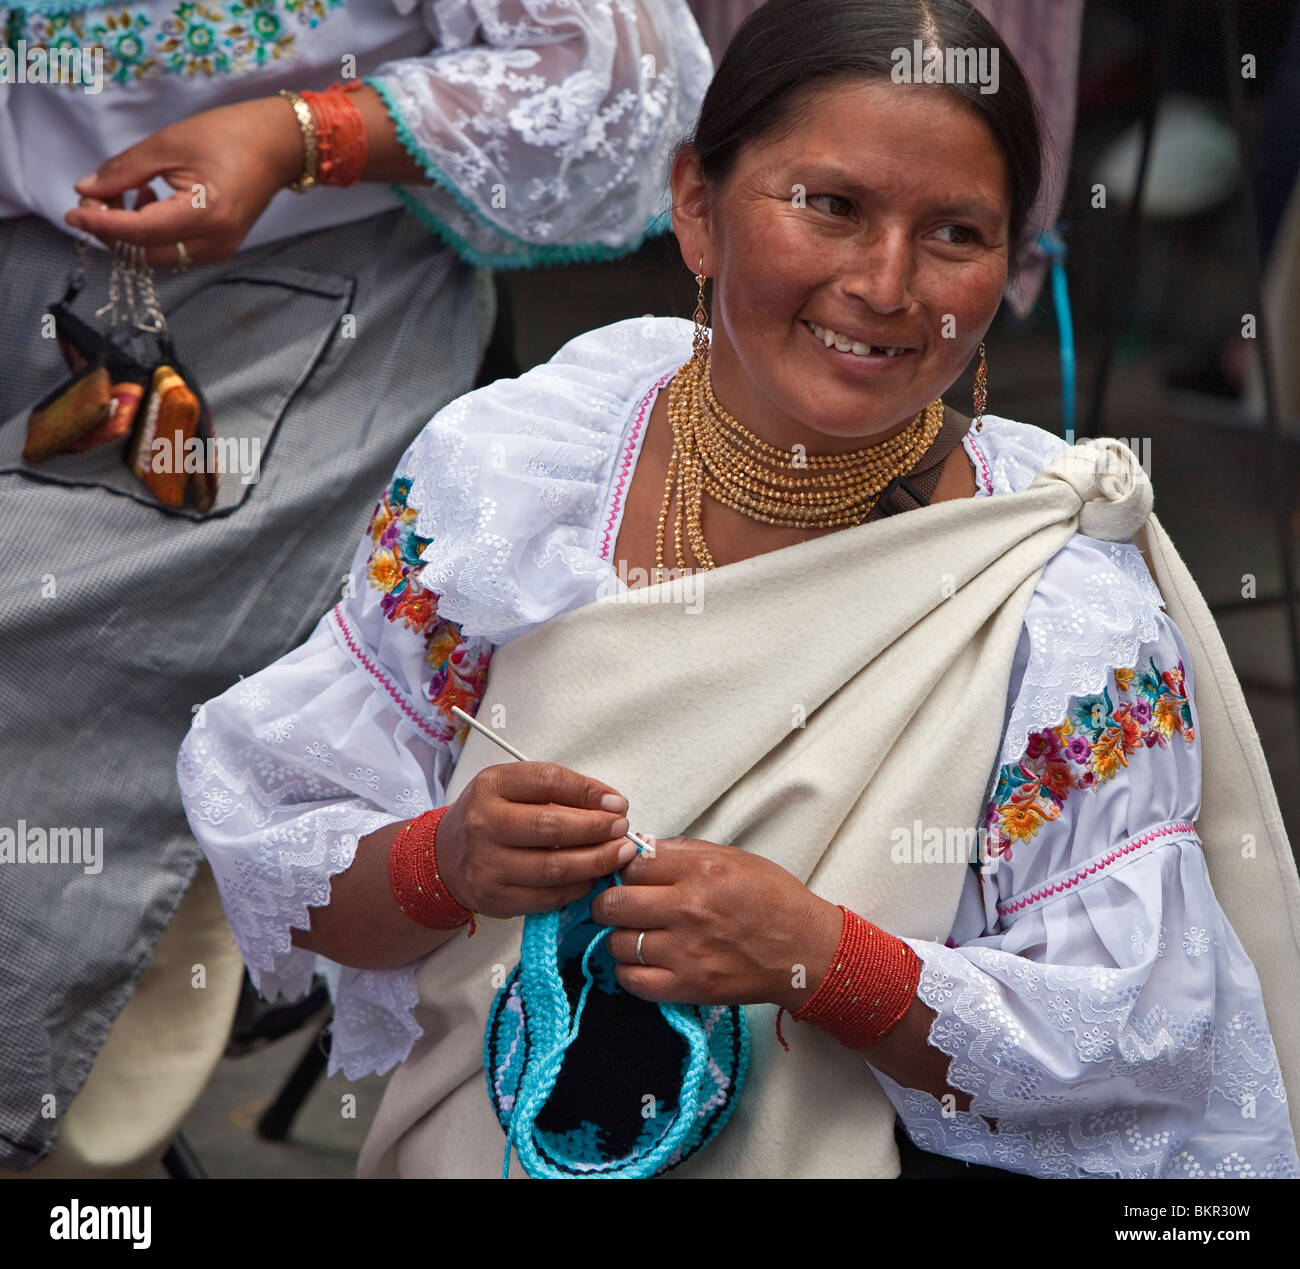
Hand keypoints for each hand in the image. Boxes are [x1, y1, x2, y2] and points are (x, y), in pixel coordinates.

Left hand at [63, 97, 306, 267]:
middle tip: (95, 199)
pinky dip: (152, 236)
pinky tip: (151, 204)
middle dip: (113, 233)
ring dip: (131, 236)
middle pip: (147, 255)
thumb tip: (87, 189)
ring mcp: (221, 250)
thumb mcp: (168, 144)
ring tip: (128, 196)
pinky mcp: (221, 248)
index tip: (72, 212)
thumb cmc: (229, 136)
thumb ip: (125, 170)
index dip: (102, 223)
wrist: (277, 147)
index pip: (141, 232)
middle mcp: (215, 242)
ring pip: (159, 258)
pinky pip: (176, 252)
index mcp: (205, 214)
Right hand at [434, 762, 636, 919]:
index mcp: (491, 786)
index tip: (617, 802)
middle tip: (622, 829)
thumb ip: (558, 791)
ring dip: (596, 861)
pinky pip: (548, 897)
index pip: (548, 781)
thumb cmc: (492, 817)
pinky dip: (578, 888)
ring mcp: (486, 865)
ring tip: (619, 854)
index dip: (588, 792)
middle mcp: (483, 824)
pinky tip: (594, 877)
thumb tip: (611, 804)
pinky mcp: (495, 898)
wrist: (447, 857)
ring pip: (553, 867)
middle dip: (597, 829)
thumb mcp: (514, 789)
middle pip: (552, 826)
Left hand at [589, 836, 843, 1009]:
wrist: (807, 951)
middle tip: (620, 906)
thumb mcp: (733, 858)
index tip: (629, 876)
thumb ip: (683, 853)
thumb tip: (639, 850)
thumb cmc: (774, 899)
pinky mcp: (688, 987)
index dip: (623, 869)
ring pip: (616, 943)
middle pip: (612, 904)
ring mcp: (685, 951)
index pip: (630, 864)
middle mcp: (688, 909)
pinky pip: (632, 981)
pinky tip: (643, 961)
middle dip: (609, 903)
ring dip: (620, 938)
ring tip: (636, 935)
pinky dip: (629, 971)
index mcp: (700, 870)